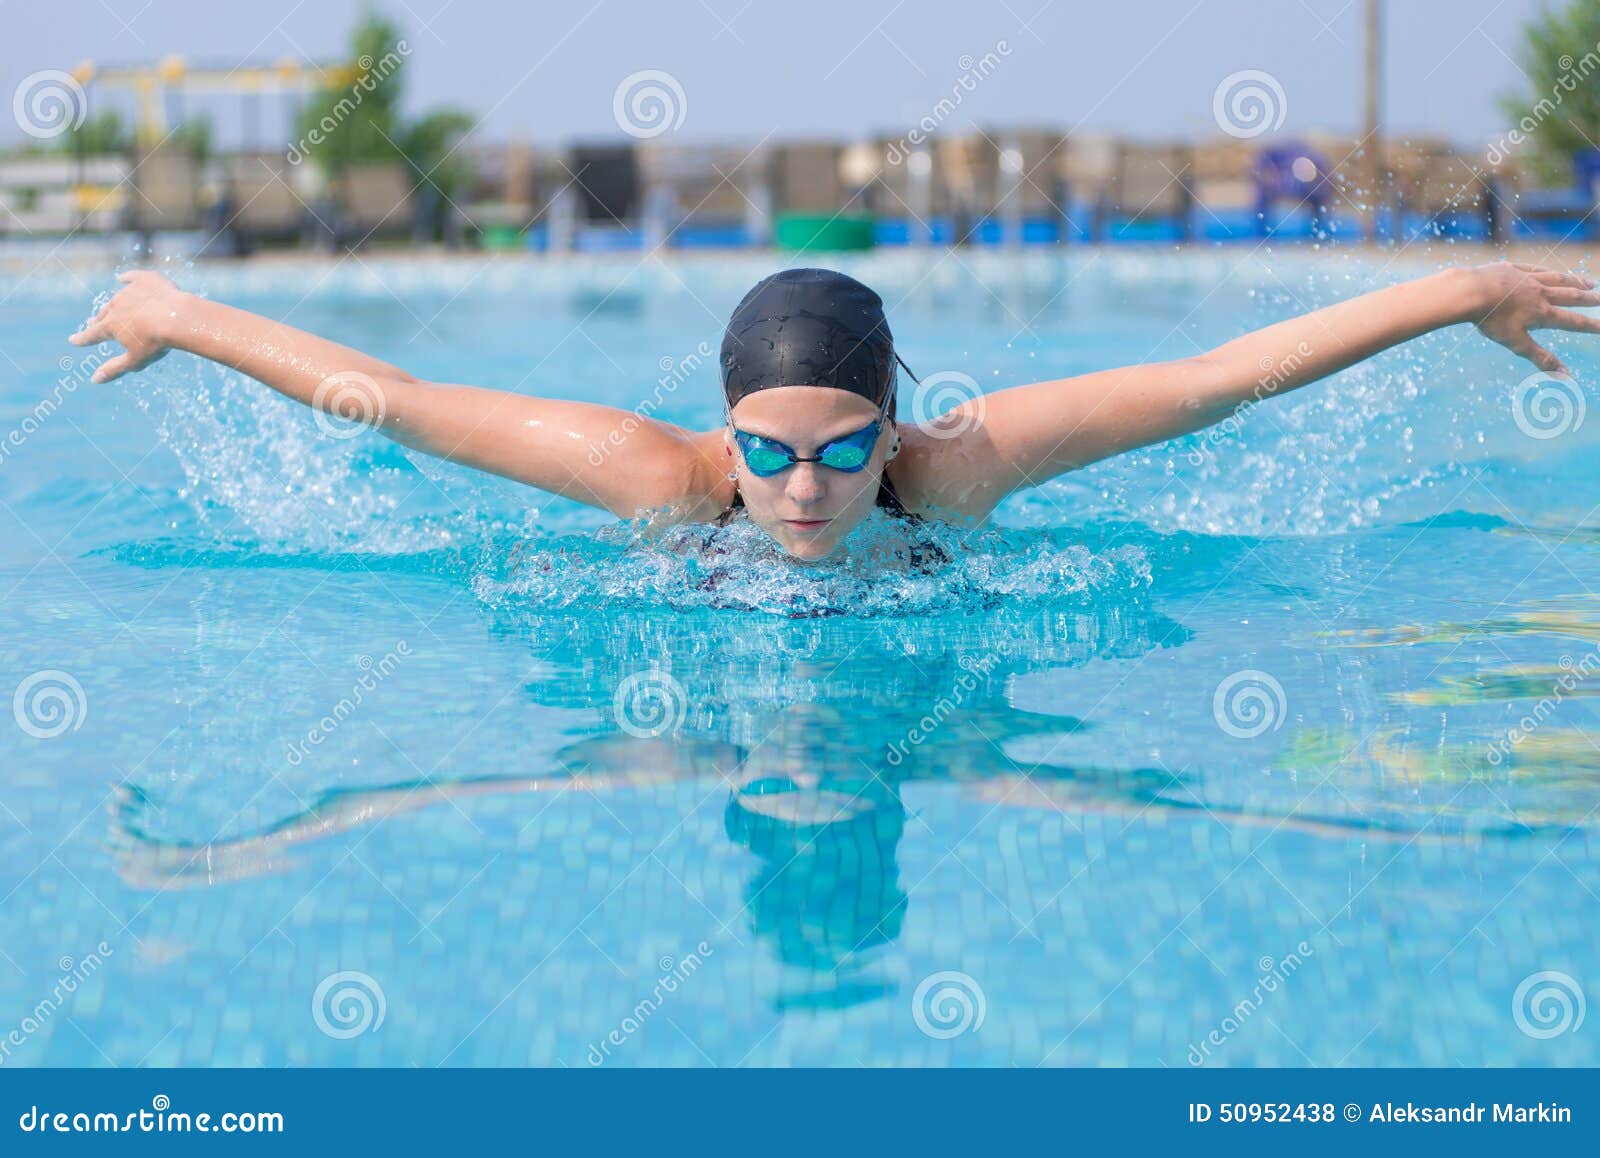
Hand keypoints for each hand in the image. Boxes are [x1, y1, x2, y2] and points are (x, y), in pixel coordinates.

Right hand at [67, 269, 188, 382]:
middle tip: (93, 322)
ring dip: (115, 304)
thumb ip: (114, 369)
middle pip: (104, 315)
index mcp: (110, 326)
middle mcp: (115, 306)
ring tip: (112, 306)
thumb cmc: (157, 343)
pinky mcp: (146, 280)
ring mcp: (130, 292)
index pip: (92, 335)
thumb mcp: (135, 360)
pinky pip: (134, 278)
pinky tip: (123, 278)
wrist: (177, 317)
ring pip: (118, 299)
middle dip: (98, 320)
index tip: (73, 340)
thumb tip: (94, 380)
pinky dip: (128, 279)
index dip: (82, 339)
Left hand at [1467, 261, 1599, 374]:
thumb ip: (1541, 358)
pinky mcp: (1512, 269)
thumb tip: (1565, 376)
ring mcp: (1527, 279)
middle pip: (1571, 296)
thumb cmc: (1491, 320)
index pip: (1573, 321)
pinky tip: (1552, 272)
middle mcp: (1540, 293)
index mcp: (1542, 313)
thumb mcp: (1516, 343)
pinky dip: (1549, 272)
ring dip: (1576, 282)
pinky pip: (1537, 270)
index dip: (1591, 325)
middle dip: (1589, 299)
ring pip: (1558, 279)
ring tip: (1589, 284)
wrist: (1469, 291)